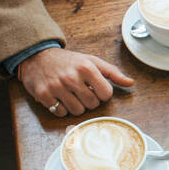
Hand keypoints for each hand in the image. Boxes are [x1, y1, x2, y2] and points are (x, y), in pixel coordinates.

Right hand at [17, 47, 132, 117]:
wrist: (37, 56)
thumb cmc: (68, 61)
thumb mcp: (92, 61)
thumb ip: (112, 72)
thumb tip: (131, 82)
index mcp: (87, 68)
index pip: (106, 94)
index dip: (102, 94)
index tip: (95, 89)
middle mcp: (71, 77)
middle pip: (92, 105)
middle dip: (90, 100)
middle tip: (82, 92)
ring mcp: (56, 87)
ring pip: (77, 111)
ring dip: (77, 106)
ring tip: (71, 95)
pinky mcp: (43, 95)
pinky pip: (60, 113)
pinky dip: (62, 108)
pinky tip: (60, 98)